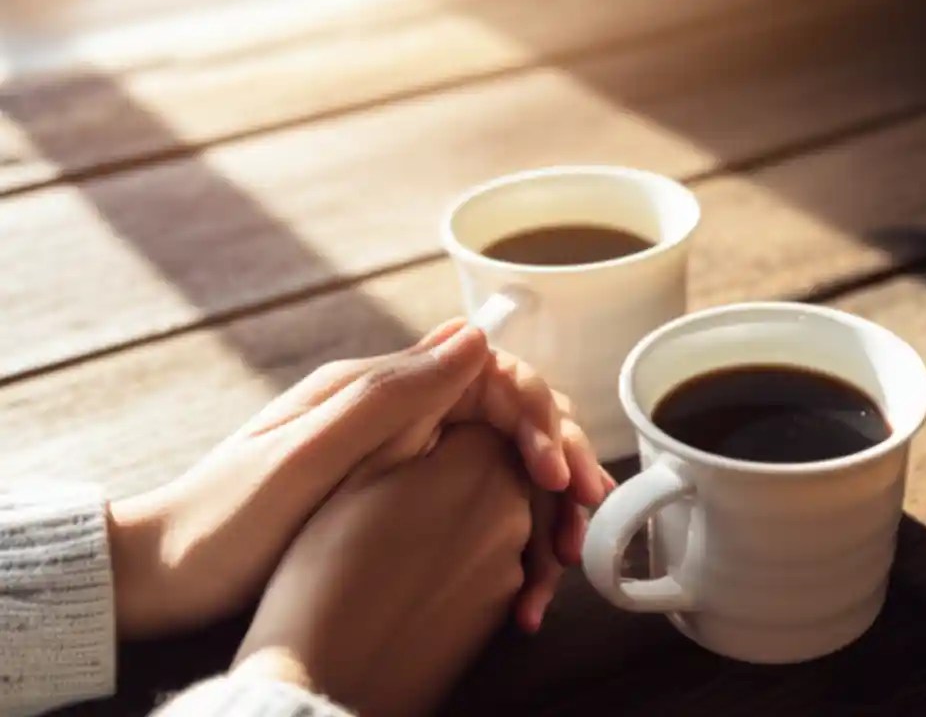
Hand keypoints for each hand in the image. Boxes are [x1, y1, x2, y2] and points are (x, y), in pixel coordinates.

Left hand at [107, 321, 607, 635]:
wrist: (157, 573)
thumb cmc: (221, 522)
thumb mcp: (304, 460)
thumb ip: (389, 397)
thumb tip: (474, 335)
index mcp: (374, 390)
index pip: (487, 373)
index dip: (536, 415)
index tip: (557, 475)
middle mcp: (391, 411)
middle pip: (501, 412)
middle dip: (556, 453)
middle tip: (584, 511)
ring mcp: (391, 450)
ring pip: (493, 452)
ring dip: (540, 493)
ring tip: (564, 548)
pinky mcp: (388, 491)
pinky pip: (468, 487)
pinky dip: (506, 519)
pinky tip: (519, 559)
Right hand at [233, 425, 531, 716]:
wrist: (319, 681)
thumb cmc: (323, 569)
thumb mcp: (359, 463)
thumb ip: (422, 398)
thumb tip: (473, 338)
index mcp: (480, 464)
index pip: (501, 408)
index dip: (471, 404)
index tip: (435, 418)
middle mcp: (512, 514)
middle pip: (511, 461)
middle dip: (474, 455)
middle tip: (417, 467)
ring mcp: (509, 567)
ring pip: (507, 512)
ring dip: (469, 509)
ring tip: (407, 523)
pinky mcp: (497, 611)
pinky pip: (499, 562)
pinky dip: (466, 554)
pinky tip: (419, 565)